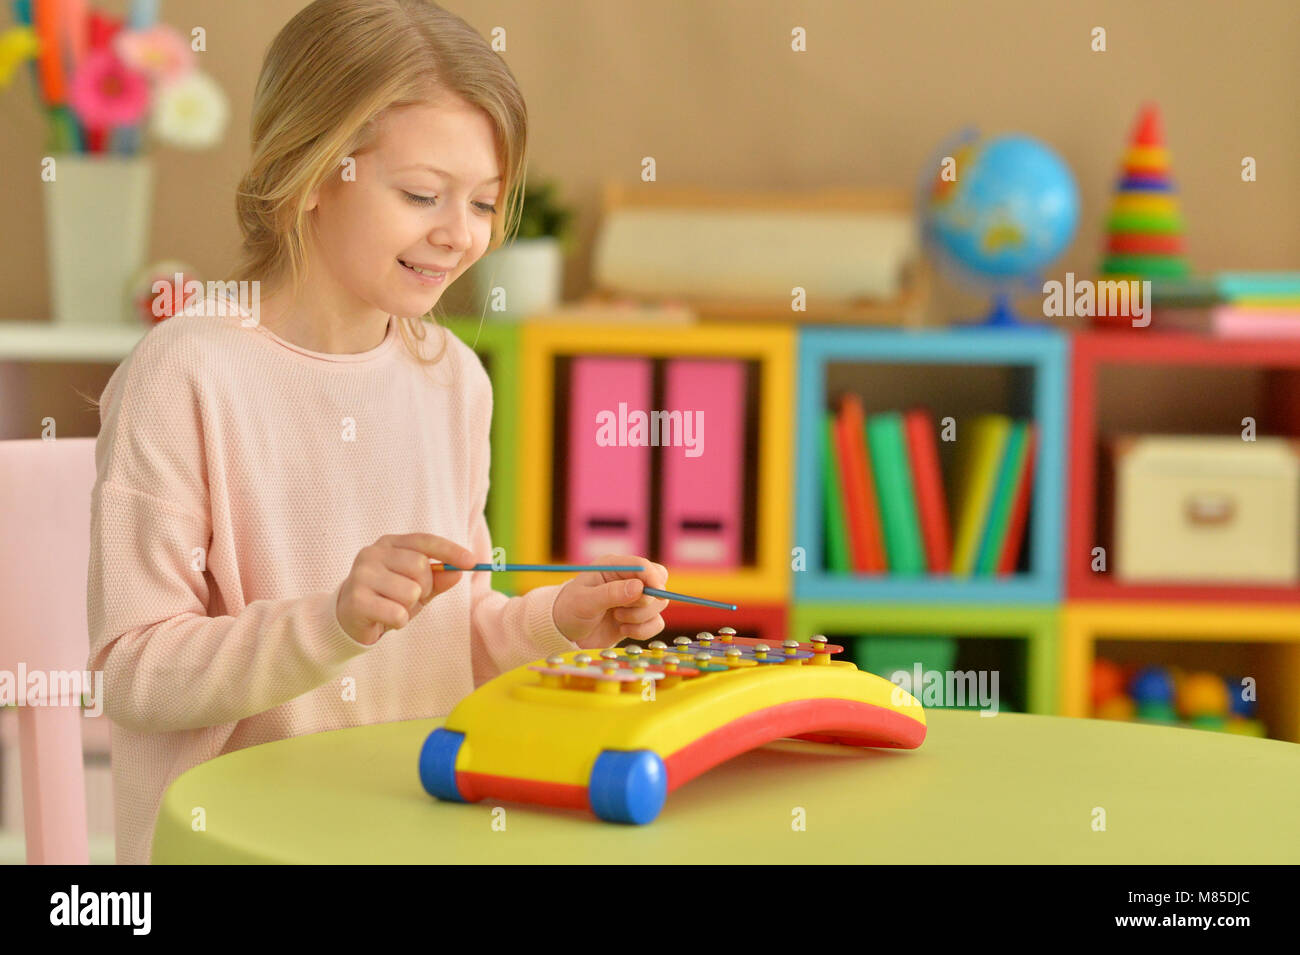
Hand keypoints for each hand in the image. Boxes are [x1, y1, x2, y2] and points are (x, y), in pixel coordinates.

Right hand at [335, 533, 477, 645]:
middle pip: (420, 567)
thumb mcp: (416, 587)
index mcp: (389, 544)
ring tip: (394, 608)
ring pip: (410, 592)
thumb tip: (458, 571)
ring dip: (409, 607)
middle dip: (424, 588)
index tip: (473, 562)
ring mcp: (362, 575)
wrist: (348, 619)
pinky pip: (397, 613)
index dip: (450, 550)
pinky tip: (385, 619)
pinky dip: (399, 621)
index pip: (424, 541)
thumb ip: (437, 578)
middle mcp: (373, 553)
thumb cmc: (386, 598)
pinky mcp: (357, 599)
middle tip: (412, 598)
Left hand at [551, 554, 669, 649]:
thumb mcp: (585, 601)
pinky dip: (643, 630)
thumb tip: (639, 587)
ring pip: (659, 606)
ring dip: (640, 617)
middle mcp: (627, 581)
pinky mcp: (637, 619)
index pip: (644, 566)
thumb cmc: (569, 610)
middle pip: (658, 584)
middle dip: (646, 601)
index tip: (653, 593)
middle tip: (621, 611)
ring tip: (617, 619)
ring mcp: (634, 600)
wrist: (564, 633)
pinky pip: (656, 623)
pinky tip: (623, 630)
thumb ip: (611, 593)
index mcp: (614, 567)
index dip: (653, 578)